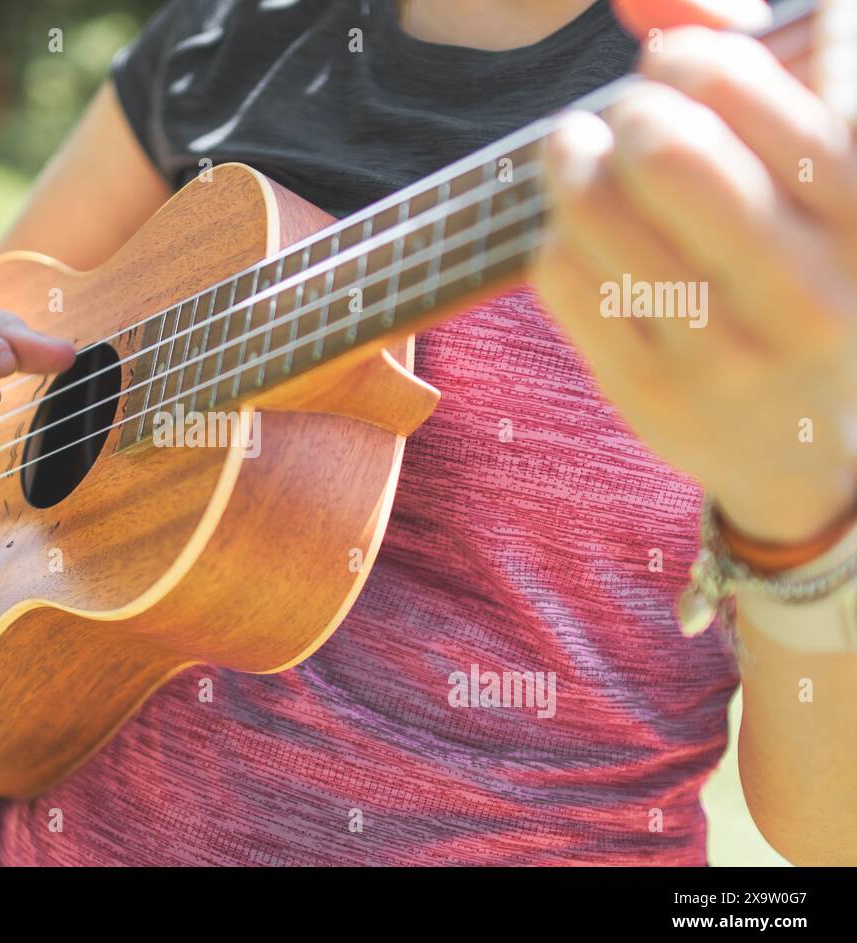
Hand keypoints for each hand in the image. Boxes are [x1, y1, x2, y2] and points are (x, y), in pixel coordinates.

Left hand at [535, 5, 856, 544]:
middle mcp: (803, 290)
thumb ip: (783, 86)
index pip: (750, 95)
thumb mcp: (837, 192)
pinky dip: (558, 236)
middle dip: (631, 113)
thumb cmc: (821, 285)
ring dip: (572, 162)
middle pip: (666, 155)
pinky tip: (580, 233)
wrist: (828, 454)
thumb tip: (671, 15)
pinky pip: (563, 278)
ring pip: (597, 214)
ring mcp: (721, 352)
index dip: (692, 58)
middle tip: (630, 116)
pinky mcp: (649, 393)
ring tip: (578, 150)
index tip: (673, 60)